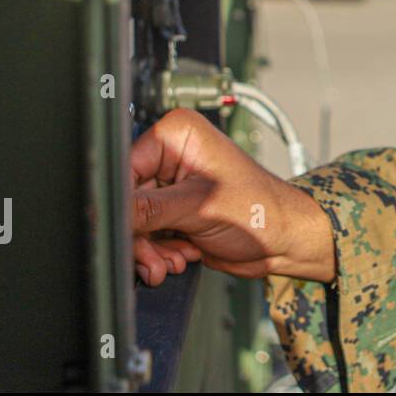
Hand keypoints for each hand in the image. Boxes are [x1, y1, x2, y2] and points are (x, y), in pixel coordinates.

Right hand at [130, 108, 335, 285]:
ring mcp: (173, 185)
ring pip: (135, 221)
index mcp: (178, 135)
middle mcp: (172, 156)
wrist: (285, 241)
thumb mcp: (198, 207)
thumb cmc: (262, 210)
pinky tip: (182, 255)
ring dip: (150, 248)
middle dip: (140, 235)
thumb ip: (147, 210)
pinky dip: (160, 252)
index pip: (125, 168)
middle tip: (154, 258)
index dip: (124, 205)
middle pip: (128, 199)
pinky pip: (148, 234)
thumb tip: (109, 214)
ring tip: (173, 259)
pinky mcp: (176, 211)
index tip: (124, 231)